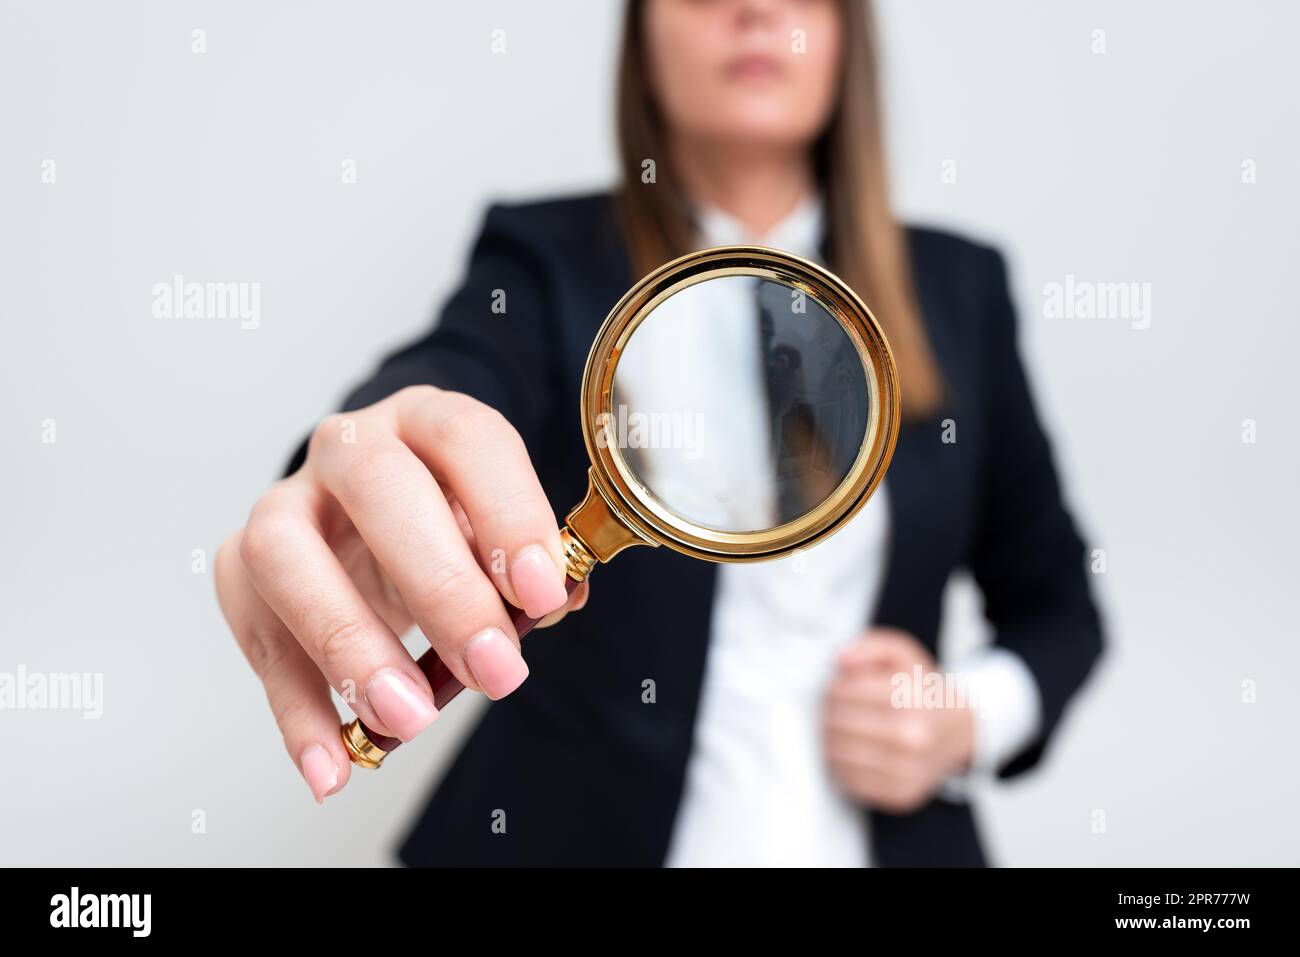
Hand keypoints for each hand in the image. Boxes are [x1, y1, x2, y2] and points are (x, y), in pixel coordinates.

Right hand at [215, 386, 586, 802]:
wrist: (374, 518)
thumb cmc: (450, 526)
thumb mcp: (499, 536)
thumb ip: (529, 570)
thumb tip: (555, 601)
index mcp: (429, 422)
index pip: (467, 439)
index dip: (509, 511)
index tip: (543, 593)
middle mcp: (350, 447)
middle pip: (378, 487)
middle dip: (442, 586)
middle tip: (492, 669)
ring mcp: (286, 502)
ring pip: (286, 554)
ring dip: (349, 645)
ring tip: (406, 719)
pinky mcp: (240, 565)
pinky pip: (255, 634)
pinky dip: (296, 709)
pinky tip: (333, 765)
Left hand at [822, 628, 974, 812]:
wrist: (958, 731)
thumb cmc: (921, 690)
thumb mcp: (903, 654)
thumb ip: (872, 645)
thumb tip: (839, 659)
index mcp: (912, 699)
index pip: (842, 692)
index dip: (832, 687)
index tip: (838, 687)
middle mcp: (912, 738)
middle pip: (837, 723)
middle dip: (828, 711)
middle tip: (835, 708)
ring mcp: (907, 771)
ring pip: (837, 754)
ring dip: (830, 738)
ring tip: (842, 728)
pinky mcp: (900, 795)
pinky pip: (849, 781)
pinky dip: (841, 765)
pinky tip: (852, 751)